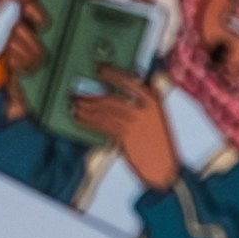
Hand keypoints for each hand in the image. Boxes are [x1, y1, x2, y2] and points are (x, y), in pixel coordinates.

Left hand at [73, 72, 180, 189]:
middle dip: (91, 97)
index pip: (129, 81)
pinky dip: (88, 122)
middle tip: (76, 94)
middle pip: (110, 99)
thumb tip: (123, 89)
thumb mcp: (157, 118)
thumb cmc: (159, 143)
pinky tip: (79, 119)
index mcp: (153, 101)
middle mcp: (144, 109)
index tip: (99, 69)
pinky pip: (103, 126)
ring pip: (104, 112)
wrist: (164, 168)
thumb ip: (142, 103)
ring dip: (86, 109)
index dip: (112, 73)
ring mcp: (135, 123)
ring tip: (74, 106)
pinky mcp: (126, 137)